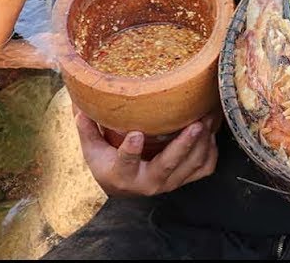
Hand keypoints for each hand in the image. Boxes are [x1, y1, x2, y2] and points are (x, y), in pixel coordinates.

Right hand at [75, 109, 218, 196]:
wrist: (123, 185)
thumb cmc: (107, 162)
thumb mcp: (92, 149)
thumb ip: (87, 128)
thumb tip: (78, 104)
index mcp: (122, 175)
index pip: (125, 163)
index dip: (130, 151)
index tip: (135, 135)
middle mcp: (148, 183)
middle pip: (169, 165)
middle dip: (184, 145)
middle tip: (195, 124)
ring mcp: (170, 183)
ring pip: (192, 166)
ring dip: (203, 142)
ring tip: (208, 116)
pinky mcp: (185, 180)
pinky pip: (205, 167)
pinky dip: (211, 149)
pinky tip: (211, 128)